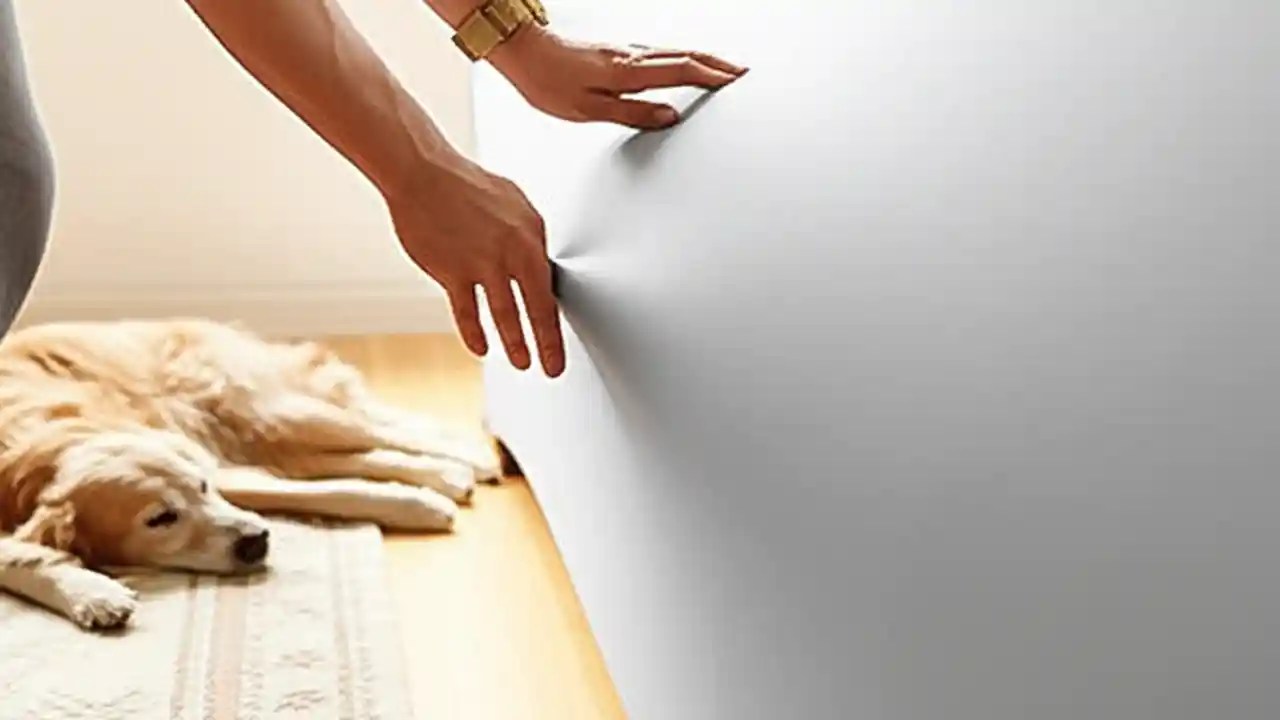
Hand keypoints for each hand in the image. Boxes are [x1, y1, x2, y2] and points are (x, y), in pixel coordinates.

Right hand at [384, 154, 563, 376]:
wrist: (423, 174)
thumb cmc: (467, 186)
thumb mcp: (514, 203)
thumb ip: (530, 238)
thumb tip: (540, 266)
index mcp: (530, 236)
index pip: (550, 289)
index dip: (556, 322)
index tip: (560, 345)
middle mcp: (510, 252)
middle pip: (535, 308)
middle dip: (546, 344)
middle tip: (552, 368)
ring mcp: (480, 263)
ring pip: (504, 314)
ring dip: (514, 342)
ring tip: (522, 363)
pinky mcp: (451, 271)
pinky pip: (466, 311)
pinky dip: (473, 332)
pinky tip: (481, 347)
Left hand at [488, 25, 747, 129]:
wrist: (522, 51)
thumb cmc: (548, 81)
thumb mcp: (588, 110)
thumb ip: (631, 114)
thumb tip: (669, 117)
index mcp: (628, 71)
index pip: (681, 70)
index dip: (711, 76)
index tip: (736, 81)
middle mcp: (630, 56)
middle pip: (685, 55)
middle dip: (717, 64)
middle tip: (741, 73)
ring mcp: (625, 51)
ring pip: (674, 52)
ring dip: (702, 59)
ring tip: (721, 70)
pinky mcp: (617, 52)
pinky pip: (660, 53)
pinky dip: (681, 59)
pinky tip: (682, 65)